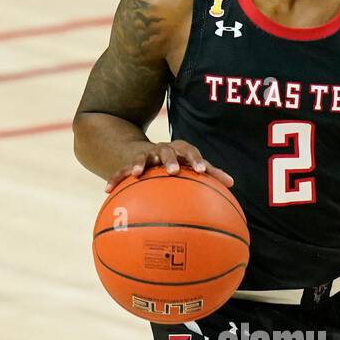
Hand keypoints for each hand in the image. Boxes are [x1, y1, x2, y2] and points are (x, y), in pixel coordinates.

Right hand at [104, 140, 233, 192]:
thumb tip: (232, 184)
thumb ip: (210, 174)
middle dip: (170, 159)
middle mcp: (162, 150)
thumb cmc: (176, 162)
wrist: (146, 151)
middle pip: (167, 150)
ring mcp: (145, 155)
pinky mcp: (129, 162)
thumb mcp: (191, 165)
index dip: (197, 160)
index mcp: (179, 150)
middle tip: (174, 171)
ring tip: (138, 173)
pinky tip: (107, 190)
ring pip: (143, 156)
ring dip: (140, 163)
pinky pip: (121, 171)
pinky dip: (115, 179)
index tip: (202, 171)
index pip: (190, 151)